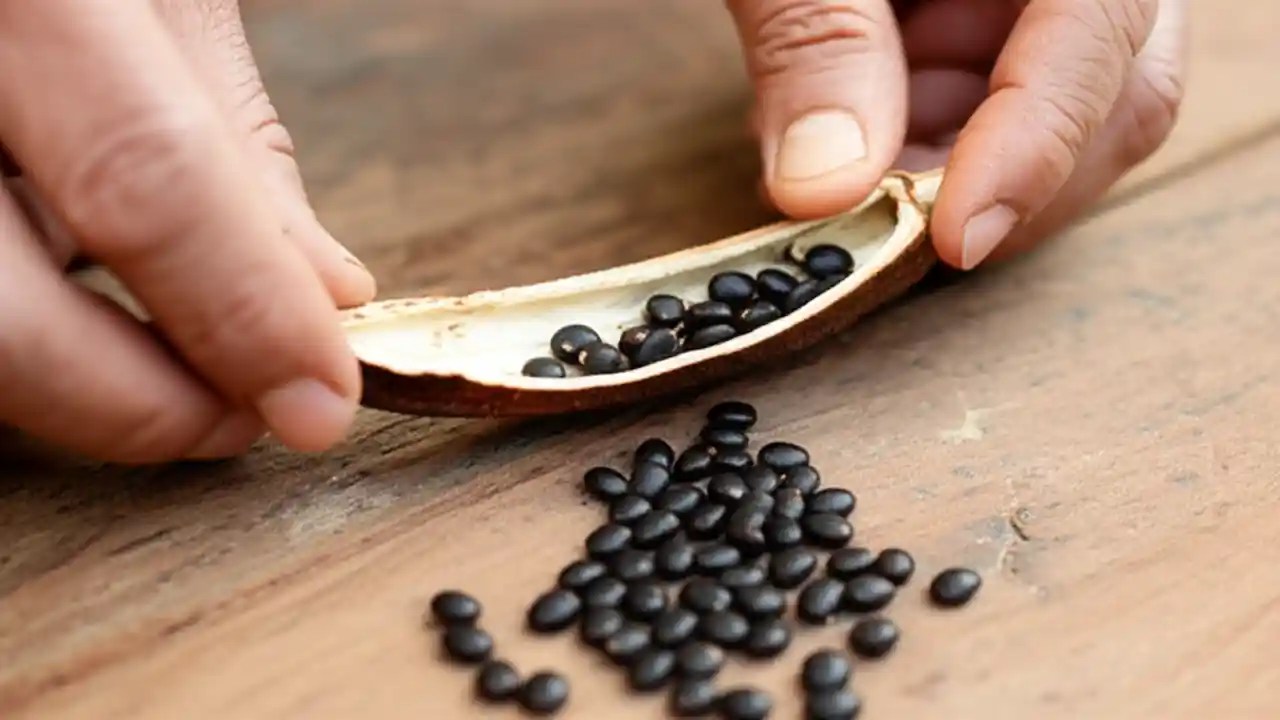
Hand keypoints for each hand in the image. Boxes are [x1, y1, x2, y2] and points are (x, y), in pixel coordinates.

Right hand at [0, 0, 375, 462]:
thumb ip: (228, 127)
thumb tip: (324, 291)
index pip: (145, 179)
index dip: (246, 312)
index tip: (321, 398)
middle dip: (138, 403)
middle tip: (238, 414)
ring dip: (71, 377)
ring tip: (168, 361)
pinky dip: (18, 314)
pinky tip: (67, 293)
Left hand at [725, 0, 1187, 267]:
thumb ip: (817, 39)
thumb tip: (824, 189)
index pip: (1102, 30)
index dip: (1036, 146)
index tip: (954, 239)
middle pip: (1117, 95)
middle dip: (1002, 184)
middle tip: (890, 232)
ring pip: (1061, 123)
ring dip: (950, 172)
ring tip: (842, 160)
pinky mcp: (1008, 20)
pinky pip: (997, 109)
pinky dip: (921, 147)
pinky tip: (850, 135)